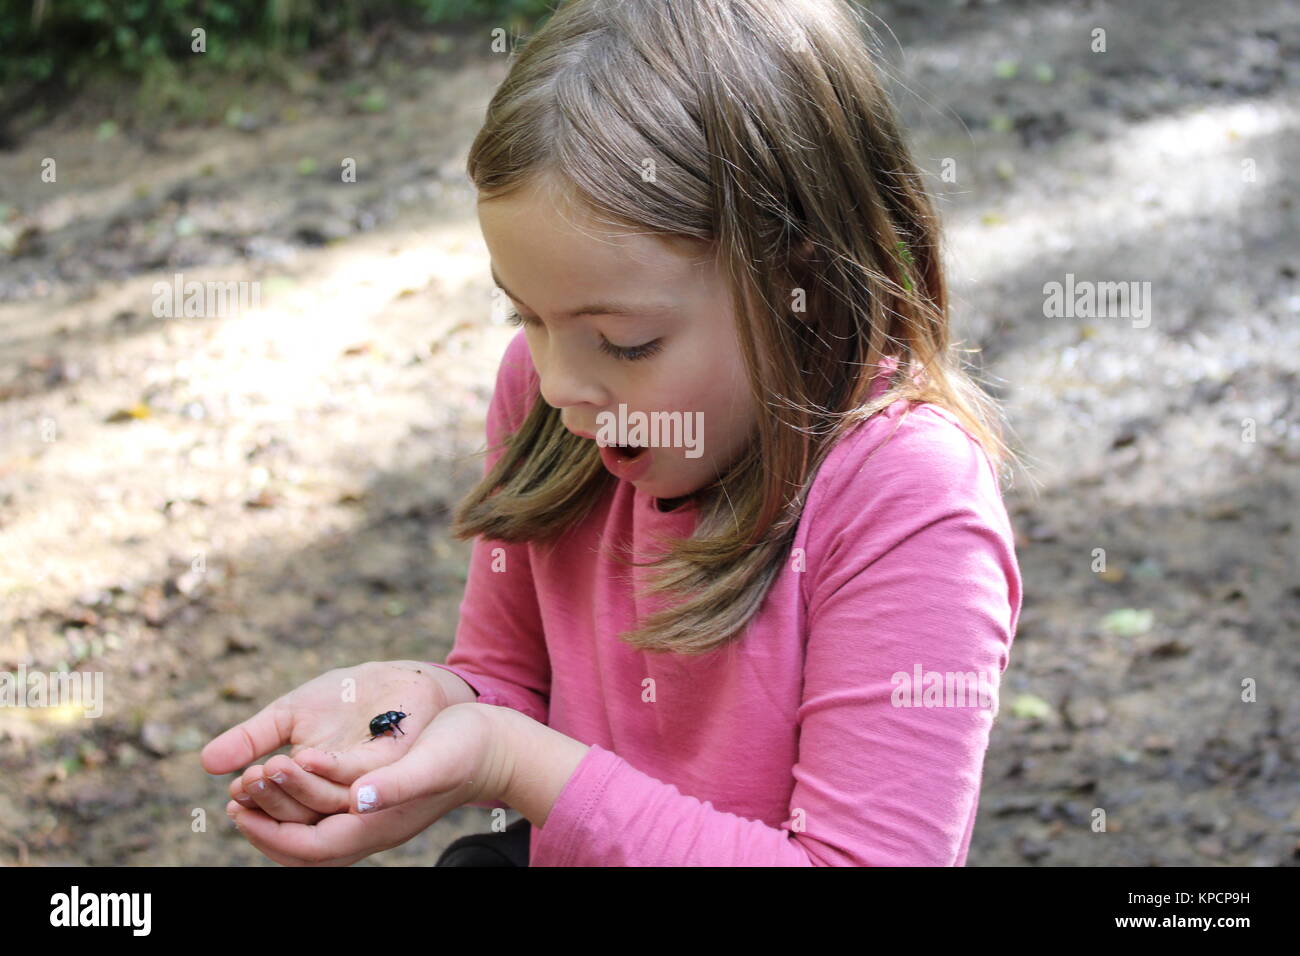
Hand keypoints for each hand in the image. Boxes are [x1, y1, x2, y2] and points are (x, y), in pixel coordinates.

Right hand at [201, 660, 464, 823]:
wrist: (398, 678)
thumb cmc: (345, 698)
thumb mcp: (290, 714)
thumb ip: (252, 737)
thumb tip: (204, 763)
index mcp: (314, 789)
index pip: (280, 815)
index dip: (256, 810)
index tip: (232, 795)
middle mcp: (340, 794)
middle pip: (299, 817)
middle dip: (269, 802)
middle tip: (244, 783)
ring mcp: (368, 781)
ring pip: (326, 802)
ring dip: (295, 788)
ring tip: (266, 769)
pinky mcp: (393, 763)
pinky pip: (360, 775)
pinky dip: (331, 769)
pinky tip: (306, 757)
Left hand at [222, 702, 511, 865]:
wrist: (495, 745)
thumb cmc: (466, 749)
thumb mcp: (431, 761)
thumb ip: (396, 783)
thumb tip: (357, 797)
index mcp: (377, 826)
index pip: (308, 848)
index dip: (267, 833)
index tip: (235, 808)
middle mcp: (370, 830)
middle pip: (303, 846)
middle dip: (264, 824)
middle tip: (232, 795)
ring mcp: (373, 818)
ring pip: (310, 830)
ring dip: (277, 811)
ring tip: (248, 784)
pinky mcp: (375, 801)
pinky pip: (323, 815)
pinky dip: (296, 804)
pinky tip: (284, 778)